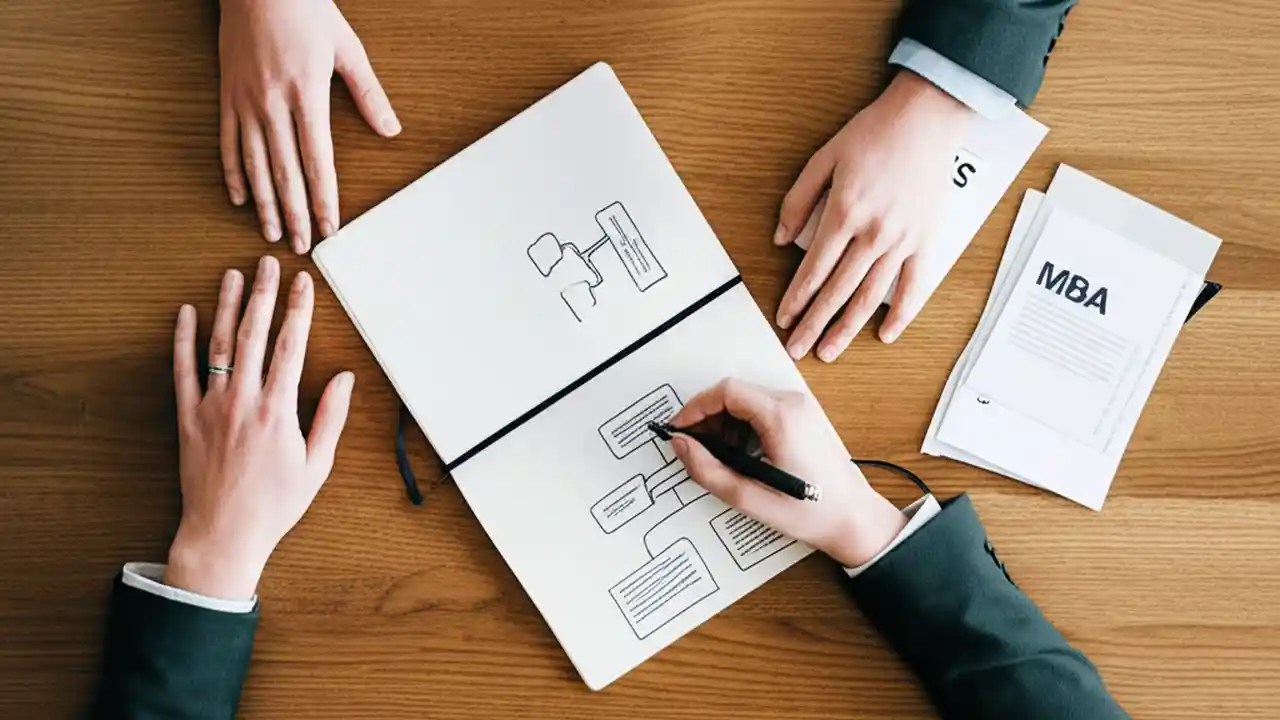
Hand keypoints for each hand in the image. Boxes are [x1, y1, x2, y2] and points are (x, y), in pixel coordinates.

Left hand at [165, 256, 354, 599]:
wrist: (224, 533)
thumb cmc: (275, 505)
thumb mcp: (317, 465)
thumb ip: (331, 418)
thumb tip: (344, 379)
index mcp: (278, 411)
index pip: (290, 347)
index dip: (298, 310)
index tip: (303, 283)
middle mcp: (243, 402)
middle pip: (254, 335)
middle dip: (263, 295)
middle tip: (269, 263)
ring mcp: (211, 407)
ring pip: (220, 345)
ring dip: (227, 306)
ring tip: (233, 275)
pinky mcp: (188, 417)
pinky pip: (183, 370)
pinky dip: (184, 339)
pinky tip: (188, 313)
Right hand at [219, 0, 399, 253]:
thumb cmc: (305, 9)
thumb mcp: (346, 48)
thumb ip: (368, 93)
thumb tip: (391, 130)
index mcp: (306, 95)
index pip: (318, 161)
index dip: (324, 199)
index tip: (329, 228)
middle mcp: (272, 104)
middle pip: (285, 172)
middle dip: (295, 214)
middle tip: (300, 246)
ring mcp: (245, 102)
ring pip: (254, 164)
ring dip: (265, 204)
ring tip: (271, 234)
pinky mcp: (227, 96)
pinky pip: (227, 143)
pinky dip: (233, 174)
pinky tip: (241, 199)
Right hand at [669, 379, 906, 567]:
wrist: (855, 519)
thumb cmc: (813, 513)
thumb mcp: (750, 498)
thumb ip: (709, 471)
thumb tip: (681, 445)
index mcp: (782, 418)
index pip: (726, 391)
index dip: (695, 407)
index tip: (680, 429)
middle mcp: (794, 403)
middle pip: (735, 392)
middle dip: (707, 416)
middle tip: (694, 447)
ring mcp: (802, 407)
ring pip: (747, 399)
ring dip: (724, 422)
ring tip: (719, 456)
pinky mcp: (804, 416)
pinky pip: (762, 408)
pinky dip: (742, 425)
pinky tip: (741, 454)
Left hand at [774, 70, 972, 360]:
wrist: (926, 118)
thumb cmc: (874, 134)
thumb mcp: (824, 158)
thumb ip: (798, 200)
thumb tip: (781, 238)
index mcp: (844, 212)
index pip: (814, 269)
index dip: (796, 298)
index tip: (784, 319)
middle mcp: (873, 232)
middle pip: (837, 291)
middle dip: (814, 324)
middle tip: (798, 349)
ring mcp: (903, 239)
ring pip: (871, 296)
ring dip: (847, 328)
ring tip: (829, 351)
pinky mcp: (927, 240)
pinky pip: (915, 286)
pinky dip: (901, 315)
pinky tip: (884, 334)